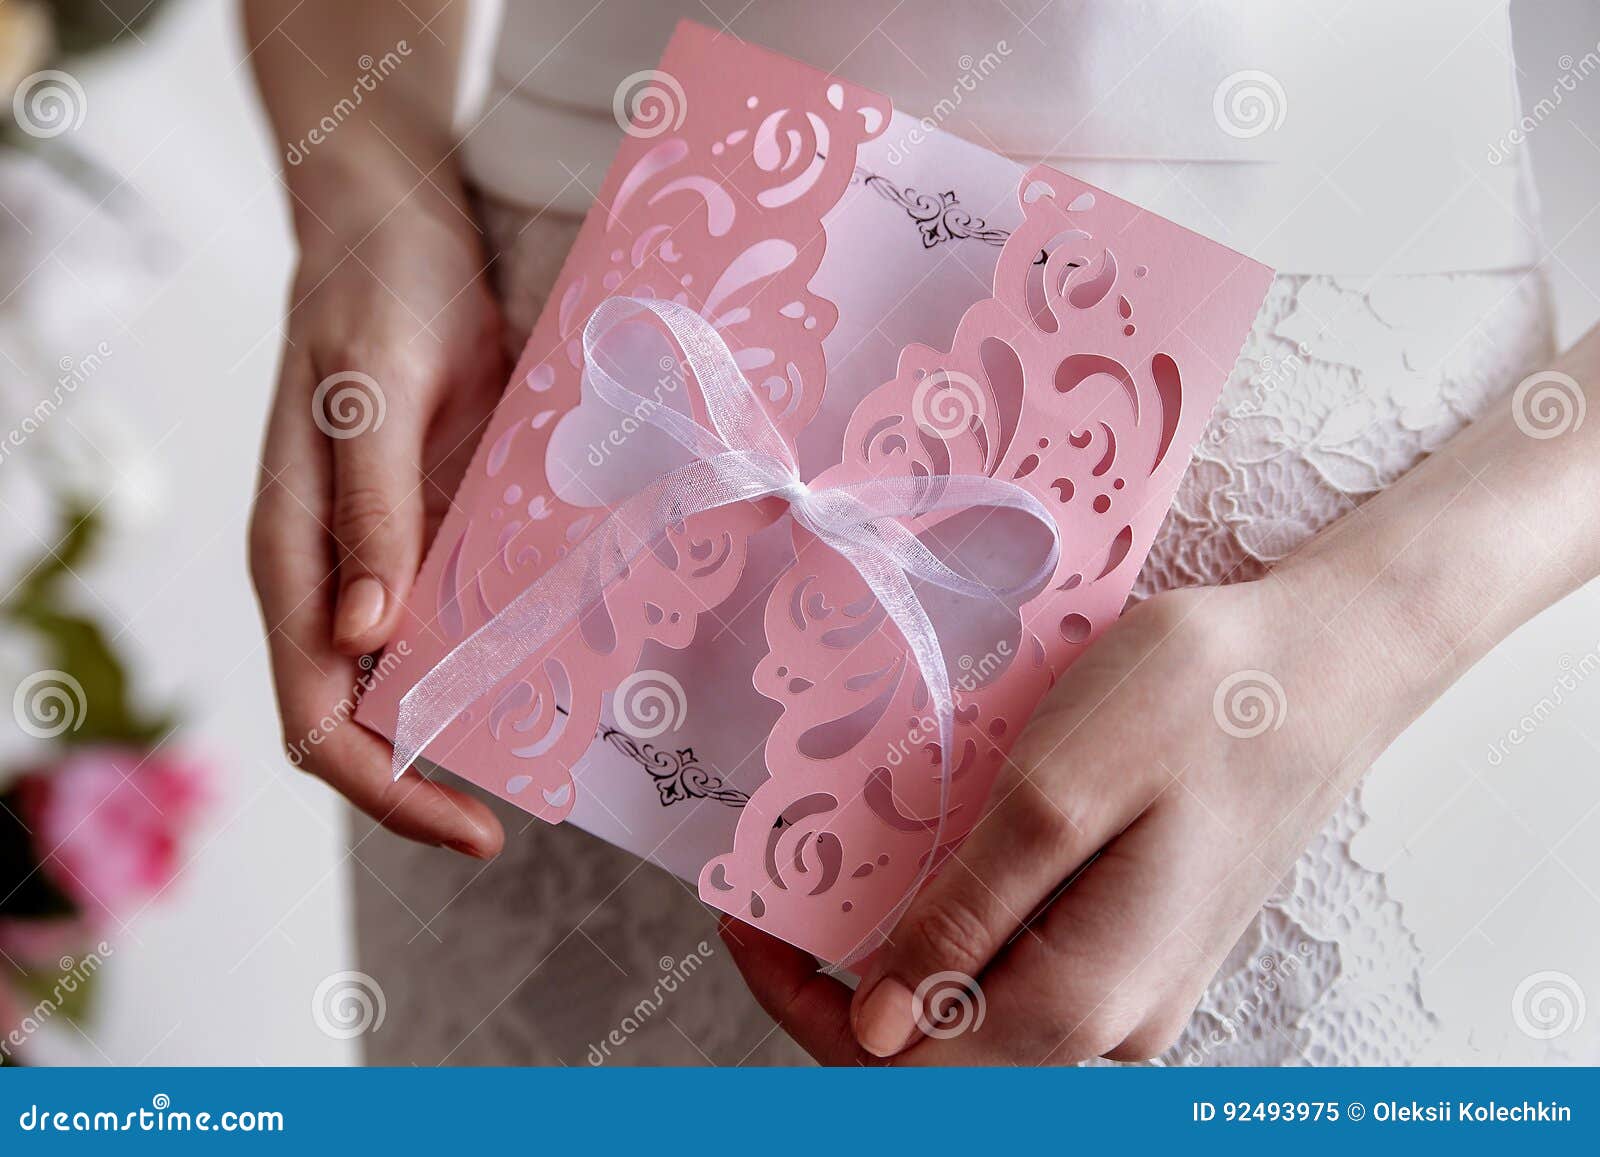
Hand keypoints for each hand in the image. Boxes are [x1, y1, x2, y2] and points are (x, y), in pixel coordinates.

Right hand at [248, 162, 508, 856]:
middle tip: (532, 803)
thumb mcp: (375, 394)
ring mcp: (386, 556)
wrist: (396, 223)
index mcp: (293, 557)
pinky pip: (461, 612)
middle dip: (435, 778)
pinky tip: (565, 662)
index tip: (474, 828)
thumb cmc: (371, 293)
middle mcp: (334, 575)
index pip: (319, 716)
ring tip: (562, 749)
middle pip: (366, 718)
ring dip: (475, 722)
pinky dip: (502, 650)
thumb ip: (370, 509)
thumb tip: (365, 636)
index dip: (389, 788)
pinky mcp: (434, 525)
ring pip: (417, 677)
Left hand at [720, 573, 1430, 1062]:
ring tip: (853, 854)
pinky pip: (1025, 963)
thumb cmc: (1200, 706)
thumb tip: (880, 1029)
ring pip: (978, 1006)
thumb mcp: (1056, 796)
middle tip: (788, 878)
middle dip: (842, 977)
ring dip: (900, 948)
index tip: (747, 919)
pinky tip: (941, 849)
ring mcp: (1133, 987)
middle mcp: (1109, 1023)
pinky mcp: (1142, 941)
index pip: (901, 1061)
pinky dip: (961, 923)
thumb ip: (965, 925)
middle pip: (936, 1047)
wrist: (1329, 662)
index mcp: (1080, 1000)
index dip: (803, 1003)